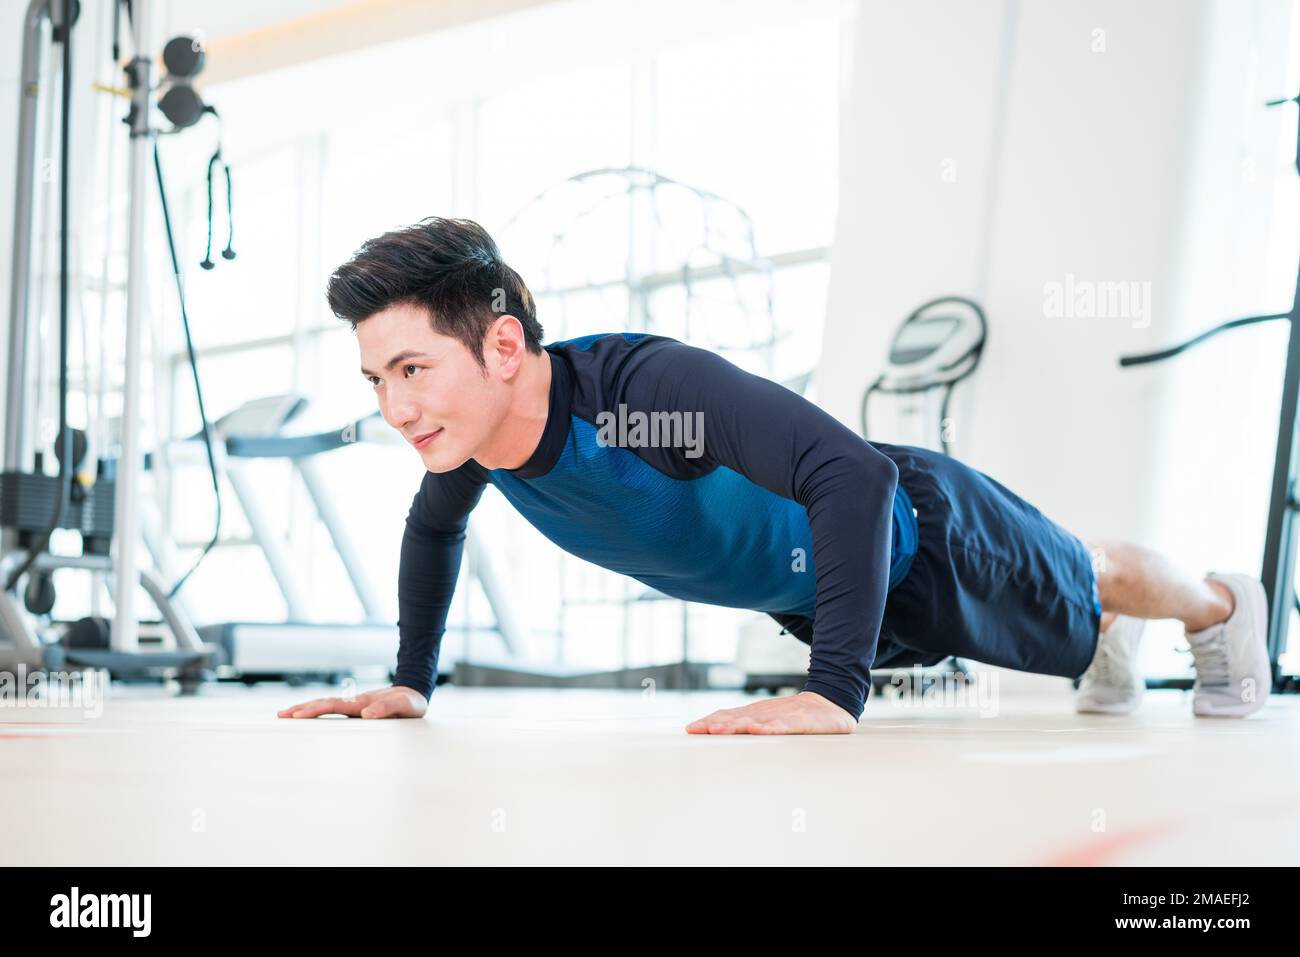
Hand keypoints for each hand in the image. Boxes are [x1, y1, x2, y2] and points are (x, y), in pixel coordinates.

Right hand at [277, 685, 427, 718]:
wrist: (414, 692)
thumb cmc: (410, 703)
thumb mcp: (405, 706)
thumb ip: (387, 709)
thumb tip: (365, 715)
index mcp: (363, 702)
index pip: (333, 706)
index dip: (315, 710)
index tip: (297, 716)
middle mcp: (354, 702)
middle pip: (323, 703)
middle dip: (301, 709)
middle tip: (280, 716)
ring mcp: (353, 704)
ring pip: (324, 705)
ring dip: (304, 709)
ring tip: (283, 715)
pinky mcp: (354, 709)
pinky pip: (331, 710)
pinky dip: (315, 712)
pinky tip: (305, 717)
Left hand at [685, 691, 856, 733]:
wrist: (829, 703)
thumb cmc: (794, 715)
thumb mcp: (767, 719)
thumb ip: (746, 724)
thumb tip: (716, 729)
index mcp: (755, 713)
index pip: (727, 716)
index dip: (708, 721)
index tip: (690, 729)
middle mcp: (764, 713)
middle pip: (736, 718)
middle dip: (715, 723)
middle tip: (697, 729)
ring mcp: (781, 716)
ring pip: (755, 721)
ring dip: (735, 725)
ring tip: (718, 729)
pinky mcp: (800, 721)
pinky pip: (783, 726)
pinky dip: (770, 728)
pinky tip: (759, 730)